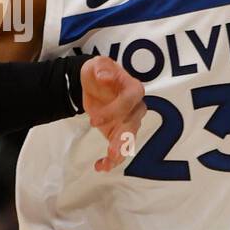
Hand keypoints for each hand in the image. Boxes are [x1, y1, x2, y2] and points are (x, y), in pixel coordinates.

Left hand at [80, 56, 145, 171]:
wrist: (94, 83)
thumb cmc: (100, 71)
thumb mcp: (98, 63)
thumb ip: (102, 67)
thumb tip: (104, 76)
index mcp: (133, 88)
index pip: (131, 100)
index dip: (115, 110)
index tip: (94, 120)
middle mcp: (135, 107)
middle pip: (133, 123)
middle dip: (123, 138)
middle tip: (111, 150)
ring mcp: (128, 122)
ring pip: (129, 139)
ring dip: (120, 151)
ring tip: (108, 161)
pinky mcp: (119, 133)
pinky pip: (119, 149)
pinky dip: (111, 160)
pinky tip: (100, 166)